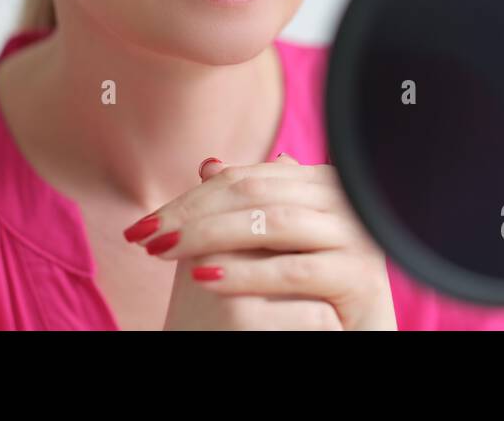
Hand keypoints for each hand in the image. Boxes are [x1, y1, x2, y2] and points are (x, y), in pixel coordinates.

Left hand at [124, 153, 396, 329]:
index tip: (145, 223)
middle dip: (191, 214)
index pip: (246, 180)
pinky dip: (246, 273)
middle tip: (143, 236)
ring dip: (208, 236)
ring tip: (163, 252)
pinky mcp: (361, 278)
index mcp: (322, 185)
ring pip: (272, 224)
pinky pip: (293, 272)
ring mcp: (357, 237)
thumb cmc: (310, 297)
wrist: (353, 340)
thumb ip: (247, 207)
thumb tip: (207, 164)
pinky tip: (205, 278)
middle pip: (255, 195)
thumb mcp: (270, 249)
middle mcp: (345, 201)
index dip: (192, 197)